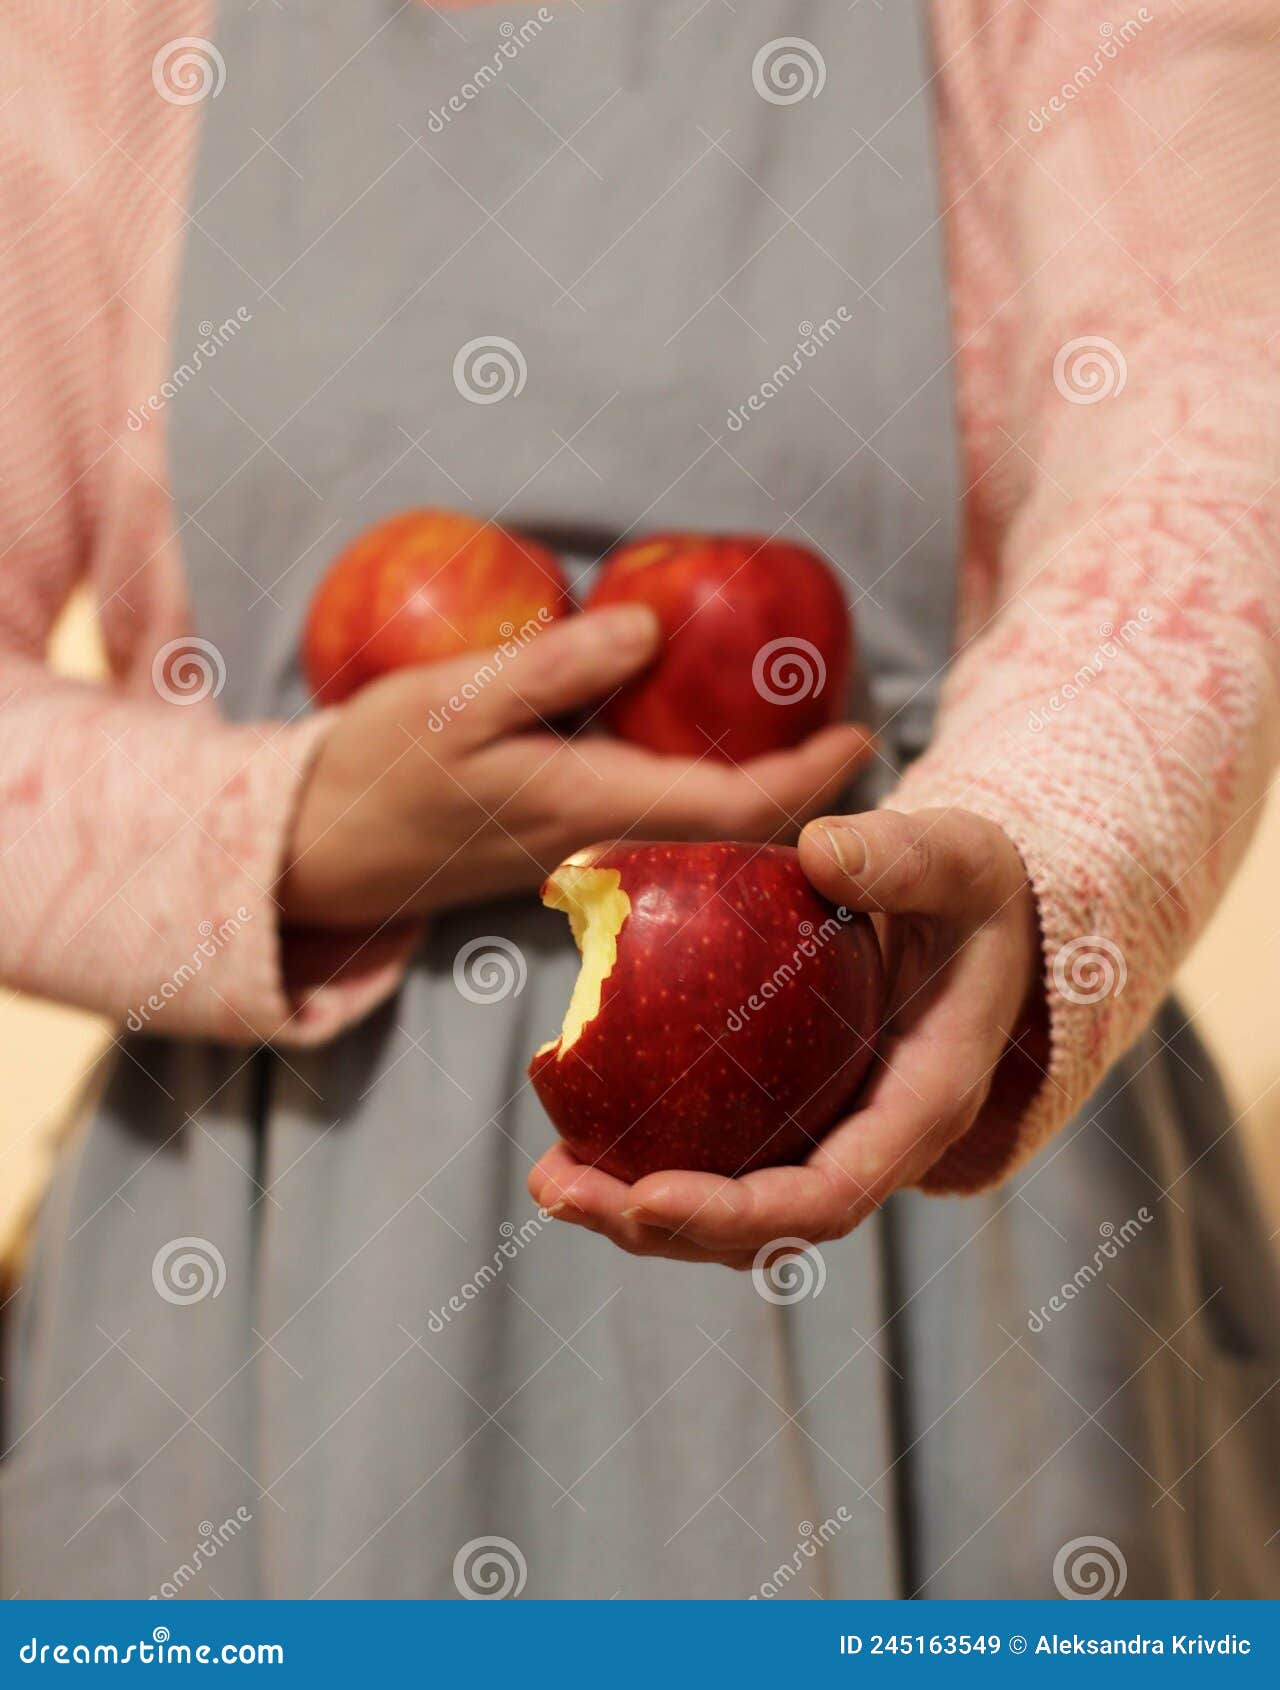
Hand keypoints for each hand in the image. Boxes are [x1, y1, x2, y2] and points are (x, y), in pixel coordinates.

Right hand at [279, 605, 874, 927]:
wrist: (315, 852)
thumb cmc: (378, 772)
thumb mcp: (453, 702)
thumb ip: (554, 667)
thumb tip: (651, 629)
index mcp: (589, 807)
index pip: (731, 807)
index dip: (807, 779)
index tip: (862, 735)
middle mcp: (603, 847)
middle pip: (732, 830)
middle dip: (801, 788)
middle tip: (849, 724)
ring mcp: (585, 857)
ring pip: (699, 833)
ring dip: (759, 791)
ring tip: (799, 729)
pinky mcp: (562, 848)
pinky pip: (660, 826)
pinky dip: (705, 791)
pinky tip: (707, 748)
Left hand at [528, 807, 1044, 1265]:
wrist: (981, 913)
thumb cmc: (972, 889)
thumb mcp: (957, 857)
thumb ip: (902, 854)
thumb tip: (820, 851)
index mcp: (922, 1106)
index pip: (827, 1196)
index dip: (735, 1213)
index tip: (645, 1196)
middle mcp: (874, 1144)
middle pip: (762, 1228)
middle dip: (658, 1228)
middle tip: (560, 1191)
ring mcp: (829, 1134)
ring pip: (733, 1205)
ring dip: (635, 1209)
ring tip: (549, 1181)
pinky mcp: (790, 1111)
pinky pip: (719, 1154)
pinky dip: (646, 1157)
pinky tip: (572, 1130)